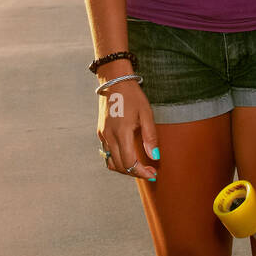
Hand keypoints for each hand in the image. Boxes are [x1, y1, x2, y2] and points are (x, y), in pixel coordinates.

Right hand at [95, 63, 158, 180]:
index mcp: (121, 132)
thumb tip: (154, 157)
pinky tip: (128, 156)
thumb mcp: (146, 113)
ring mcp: (103, 134)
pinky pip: (107, 153)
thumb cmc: (133, 95)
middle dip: (135, 172)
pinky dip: (117, 159)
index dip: (141, 172)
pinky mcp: (100, 132)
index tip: (153, 175)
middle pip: (120, 166)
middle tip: (150, 173)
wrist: (114, 80)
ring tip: (139, 167)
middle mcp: (109, 136)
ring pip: (111, 162)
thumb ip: (150, 137)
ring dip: (125, 168)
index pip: (129, 162)